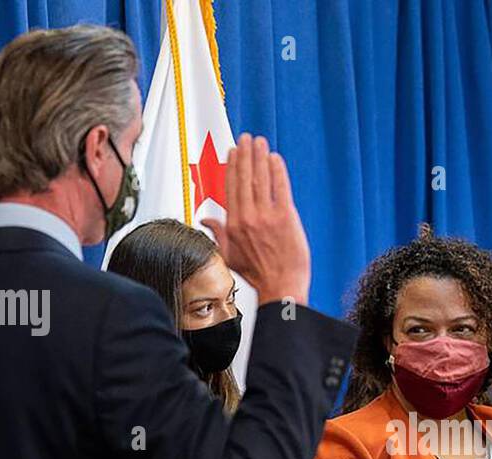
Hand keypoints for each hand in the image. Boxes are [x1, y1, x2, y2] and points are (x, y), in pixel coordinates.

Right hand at [200, 133, 310, 306]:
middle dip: (245, 155)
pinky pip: (280, 187)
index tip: (234, 153)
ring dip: (259, 157)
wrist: (281, 287)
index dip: (232, 167)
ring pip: (260, 179)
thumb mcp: (229, 256)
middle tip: (246, 138)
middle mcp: (248, 217)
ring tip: (259, 142)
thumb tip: (206, 221)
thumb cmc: (258, 275)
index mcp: (234, 225)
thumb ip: (218, 234)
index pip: (231, 188)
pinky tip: (275, 159)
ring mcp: (267, 216)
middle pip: (244, 178)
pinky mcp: (285, 217)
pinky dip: (277, 171)